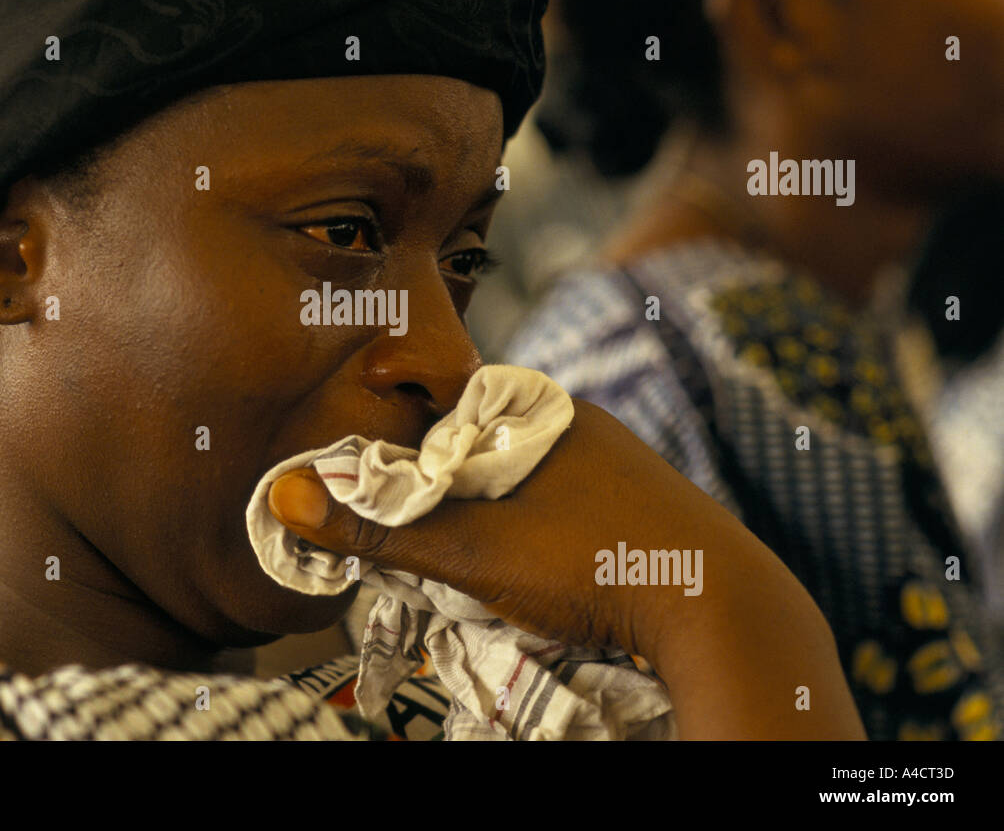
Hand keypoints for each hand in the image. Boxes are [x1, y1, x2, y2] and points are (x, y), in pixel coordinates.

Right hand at [268, 399, 865, 738]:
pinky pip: (562, 496)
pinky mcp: (640, 498)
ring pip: (521, 471)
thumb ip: (381, 525)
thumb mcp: (472, 551)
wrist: (721, 608)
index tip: (366, 474)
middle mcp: (575, 420)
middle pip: (477, 438)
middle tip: (414, 530)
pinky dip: (531, 524)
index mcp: (535, 409)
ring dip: (486, 507)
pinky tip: (535, 562)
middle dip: (437, 479)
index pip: (439, 398)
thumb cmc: (591, 563)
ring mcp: (616, 458)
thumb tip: (284, 496)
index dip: (395, 432)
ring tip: (471, 555)